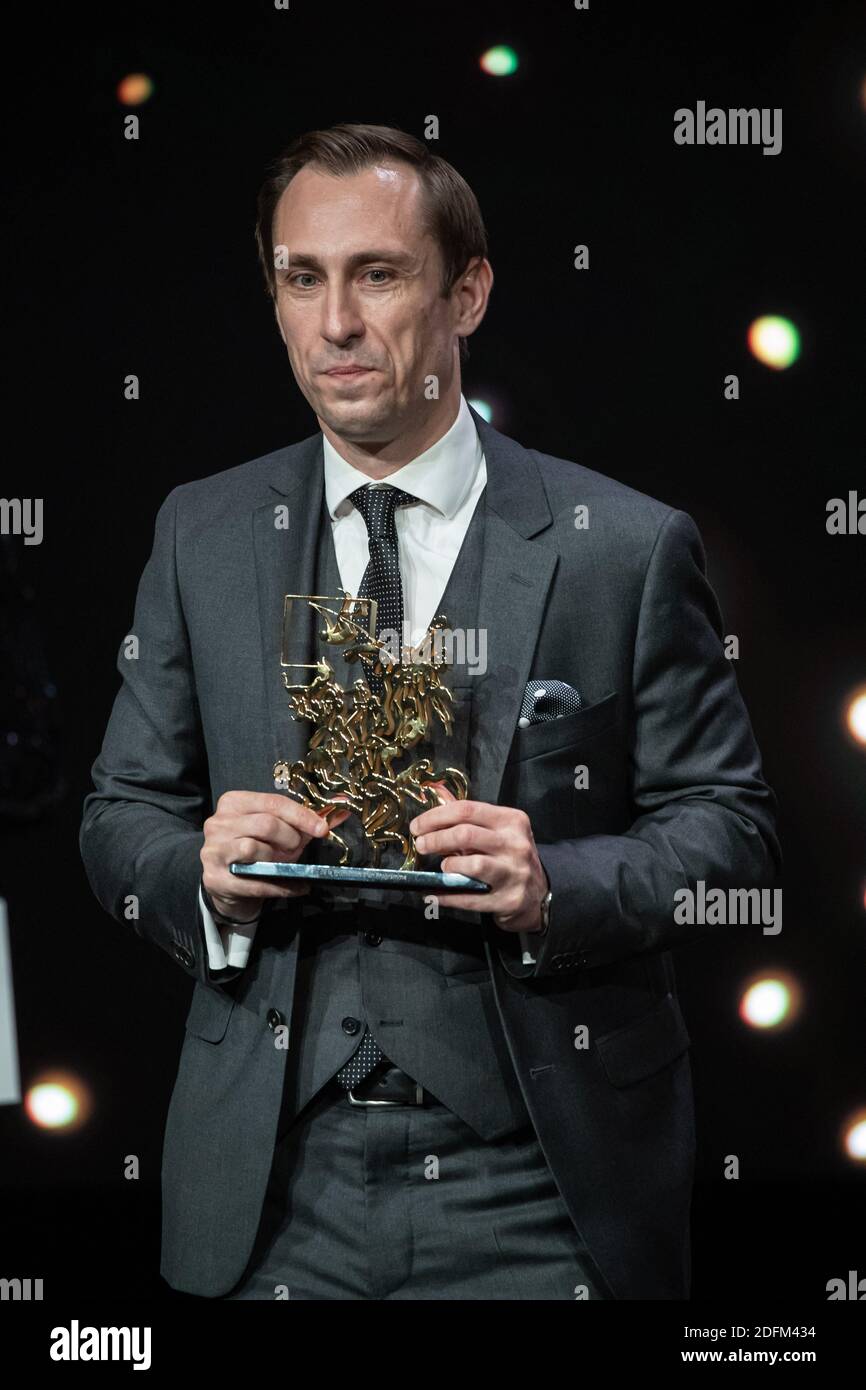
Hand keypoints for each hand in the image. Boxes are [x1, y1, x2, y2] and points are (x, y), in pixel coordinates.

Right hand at [201, 790, 347, 921]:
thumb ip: (302, 820)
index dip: (301, 816)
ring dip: (280, 860)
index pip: (273, 803)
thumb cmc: (254, 849)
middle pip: (266, 825)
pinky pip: (256, 882)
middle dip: (291, 838)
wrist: (226, 882)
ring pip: (256, 849)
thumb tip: (337, 811)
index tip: (321, 828)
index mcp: (233, 803)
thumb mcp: (274, 829)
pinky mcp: (215, 878)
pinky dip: (282, 886)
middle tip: (298, 849)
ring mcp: (214, 851)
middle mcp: (219, 823)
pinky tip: (296, 887)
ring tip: (285, 864)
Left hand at [409, 799, 549, 932]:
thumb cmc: (510, 857)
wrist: (539, 893)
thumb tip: (436, 790)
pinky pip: (470, 898)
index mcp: (511, 821)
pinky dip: (447, 896)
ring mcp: (514, 873)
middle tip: (422, 845)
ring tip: (442, 867)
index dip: (435, 817)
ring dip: (448, 866)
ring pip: (472, 865)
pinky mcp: (509, 900)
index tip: (418, 826)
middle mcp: (516, 845)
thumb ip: (468, 813)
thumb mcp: (498, 829)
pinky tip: (435, 893)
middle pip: (465, 835)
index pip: (467, 810)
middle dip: (435, 839)